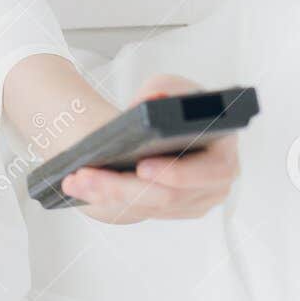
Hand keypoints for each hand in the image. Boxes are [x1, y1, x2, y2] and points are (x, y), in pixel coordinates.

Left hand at [59, 73, 239, 224]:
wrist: (164, 133)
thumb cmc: (173, 109)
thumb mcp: (172, 88)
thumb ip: (167, 89)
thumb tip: (154, 99)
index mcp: (225, 152)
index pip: (212, 172)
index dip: (178, 173)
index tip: (143, 166)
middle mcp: (215, 184)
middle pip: (168, 197)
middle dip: (125, 186)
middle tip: (91, 174)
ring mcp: (193, 202)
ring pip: (145, 207)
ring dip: (105, 192)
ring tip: (75, 178)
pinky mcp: (168, 212)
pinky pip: (135, 211)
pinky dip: (104, 198)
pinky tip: (79, 186)